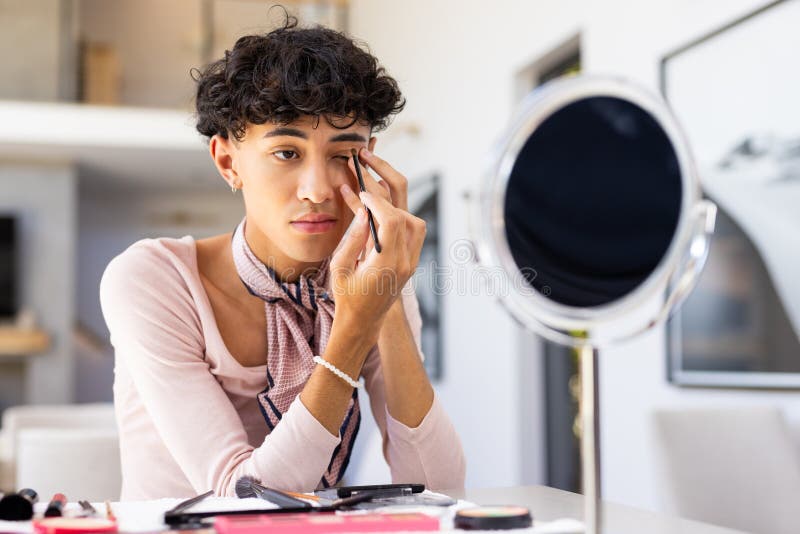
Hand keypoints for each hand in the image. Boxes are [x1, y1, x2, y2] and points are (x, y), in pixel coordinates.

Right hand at [329, 149, 425, 328]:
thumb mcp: (340, 267)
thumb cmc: (347, 299)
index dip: (376, 199)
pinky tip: (377, 203)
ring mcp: (410, 260)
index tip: (359, 185)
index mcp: (388, 263)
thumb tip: (363, 208)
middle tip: (367, 160)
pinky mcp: (409, 259)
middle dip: (388, 183)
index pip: (391, 220)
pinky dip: (397, 212)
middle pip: (407, 214)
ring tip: (372, 181)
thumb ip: (353, 237)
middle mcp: (405, 260)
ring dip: (395, 199)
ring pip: (414, 219)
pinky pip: (411, 229)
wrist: (363, 323)